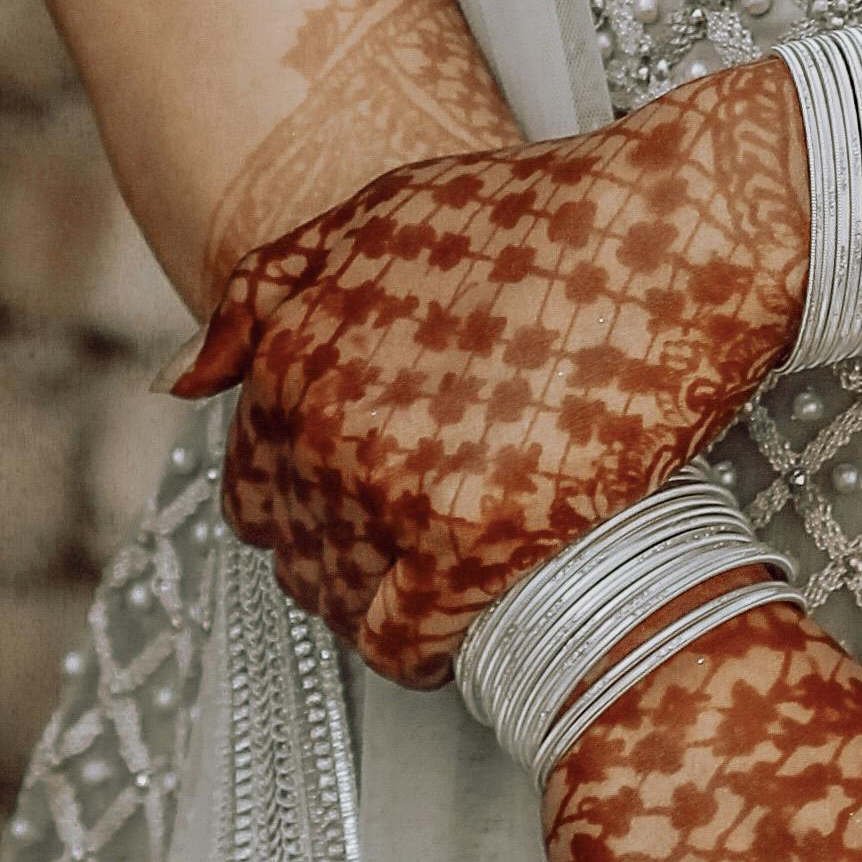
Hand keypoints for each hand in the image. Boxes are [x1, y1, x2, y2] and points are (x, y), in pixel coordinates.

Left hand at [180, 63, 810, 685]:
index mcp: (289, 353)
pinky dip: (429, 650)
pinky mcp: (474, 538)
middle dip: (351, 561)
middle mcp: (318, 424)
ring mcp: (391, 486)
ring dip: (389, 606)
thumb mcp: (379, 215)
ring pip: (346, 605)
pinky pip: (406, 643)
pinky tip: (474, 623)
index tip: (379, 508)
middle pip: (298, 555)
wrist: (681, 230)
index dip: (318, 509)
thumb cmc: (545, 211)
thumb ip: (270, 295)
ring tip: (456, 585)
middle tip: (426, 552)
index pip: (258, 490)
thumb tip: (180, 385)